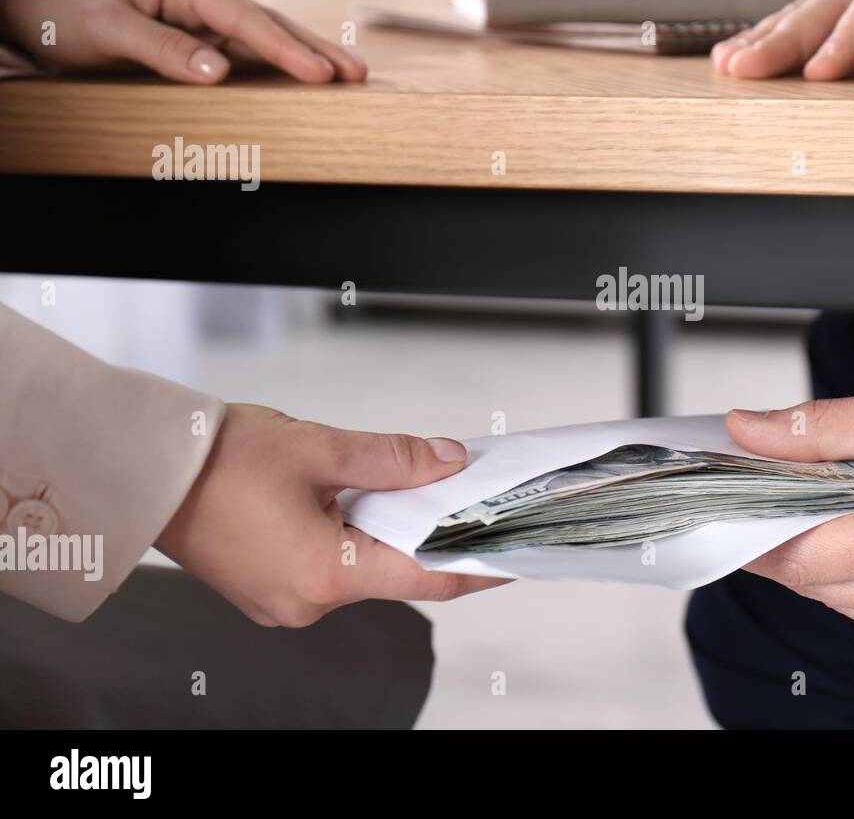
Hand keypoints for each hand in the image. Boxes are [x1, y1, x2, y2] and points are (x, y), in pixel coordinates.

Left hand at [0, 0, 366, 83]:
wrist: (38, 8)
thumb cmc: (67, 12)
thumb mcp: (106, 30)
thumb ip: (162, 50)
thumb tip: (218, 72)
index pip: (246, 19)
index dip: (286, 48)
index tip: (319, 74)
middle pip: (269, 24)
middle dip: (315, 49)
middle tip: (357, 74)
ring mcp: (203, 18)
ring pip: (264, 38)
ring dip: (306, 57)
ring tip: (348, 76)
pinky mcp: (199, 39)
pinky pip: (247, 53)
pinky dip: (281, 65)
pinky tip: (307, 78)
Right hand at [156, 404, 505, 626]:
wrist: (145, 468)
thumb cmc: (218, 460)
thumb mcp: (321, 447)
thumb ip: (394, 459)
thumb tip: (447, 462)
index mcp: (323, 575)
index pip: (426, 576)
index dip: (475, 564)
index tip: (511, 555)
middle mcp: (304, 602)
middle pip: (393, 570)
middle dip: (427, 533)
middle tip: (463, 497)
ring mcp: (281, 601)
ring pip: (360, 568)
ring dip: (385, 531)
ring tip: (408, 488)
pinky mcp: (265, 588)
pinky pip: (327, 568)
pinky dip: (350, 538)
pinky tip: (357, 502)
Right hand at [712, 0, 853, 79]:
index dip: (851, 37)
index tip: (820, 74)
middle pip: (831, 4)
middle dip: (784, 38)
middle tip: (743, 70)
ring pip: (810, 10)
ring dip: (766, 38)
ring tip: (727, 67)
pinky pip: (809, 20)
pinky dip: (772, 38)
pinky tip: (740, 59)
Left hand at [726, 384, 853, 649]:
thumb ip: (821, 430)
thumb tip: (749, 433)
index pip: (797, 558)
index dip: (754, 532)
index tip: (730, 505)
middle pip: (817, 585)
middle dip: (787, 540)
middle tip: (775, 493)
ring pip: (848, 603)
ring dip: (826, 560)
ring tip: (828, 506)